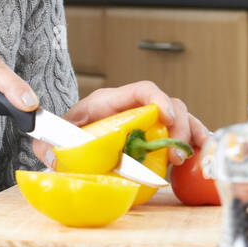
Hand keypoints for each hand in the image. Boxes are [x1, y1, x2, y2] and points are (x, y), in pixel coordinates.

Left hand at [32, 81, 208, 169]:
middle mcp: (133, 108)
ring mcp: (146, 123)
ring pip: (180, 119)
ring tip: (193, 157)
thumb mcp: (51, 138)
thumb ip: (48, 145)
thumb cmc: (63, 133)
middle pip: (169, 104)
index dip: (158, 99)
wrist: (66, 138)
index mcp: (111, 102)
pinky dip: (193, 144)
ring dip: (191, 136)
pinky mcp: (152, 137)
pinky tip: (200, 157)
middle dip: (180, 126)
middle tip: (177, 154)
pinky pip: (179, 135)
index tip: (167, 117)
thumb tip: (53, 157)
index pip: (142, 89)